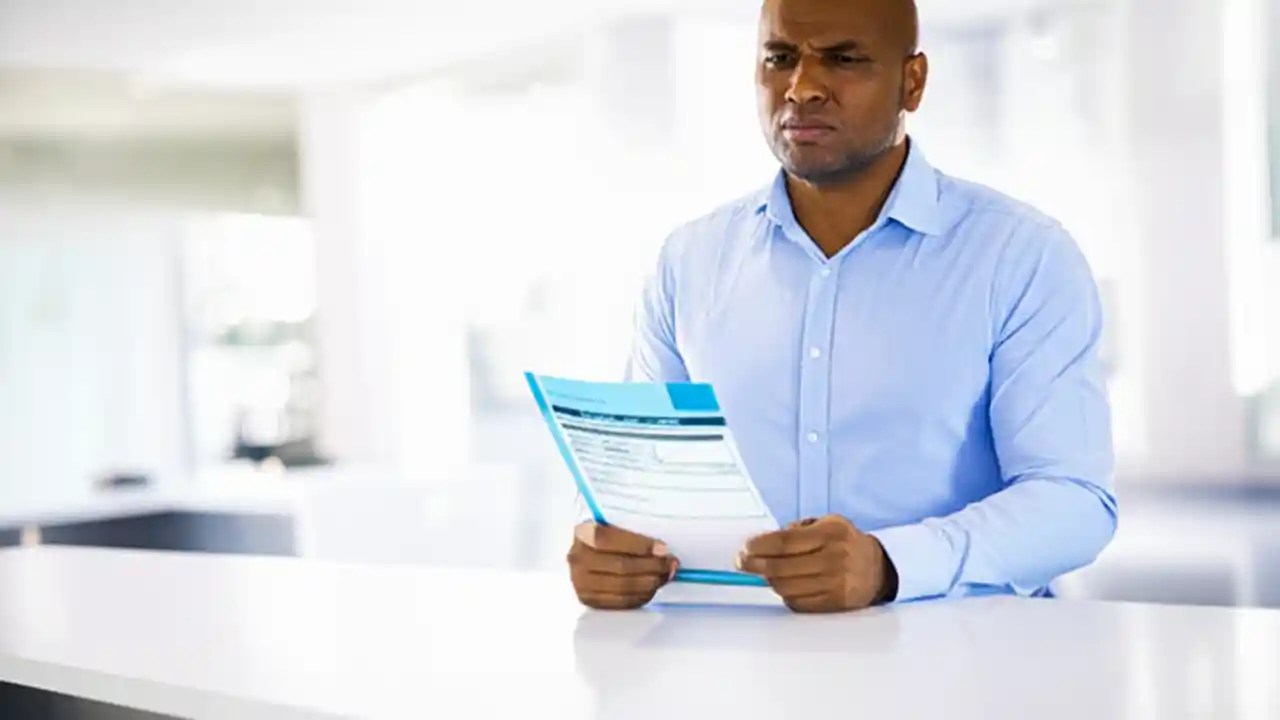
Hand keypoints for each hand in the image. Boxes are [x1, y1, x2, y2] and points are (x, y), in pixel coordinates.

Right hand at [567, 523, 678, 609]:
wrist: (584, 555)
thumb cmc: (606, 535)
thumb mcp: (613, 525)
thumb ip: (632, 531)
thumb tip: (662, 551)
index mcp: (583, 532)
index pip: (610, 539)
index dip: (639, 545)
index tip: (663, 549)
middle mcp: (578, 558)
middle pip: (620, 566)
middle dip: (652, 566)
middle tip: (671, 564)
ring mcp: (580, 582)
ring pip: (622, 586)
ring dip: (650, 583)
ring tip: (666, 576)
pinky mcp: (588, 600)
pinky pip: (620, 602)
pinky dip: (641, 596)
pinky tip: (652, 588)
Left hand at [737, 515, 893, 612]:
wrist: (878, 567)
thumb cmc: (844, 542)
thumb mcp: (826, 523)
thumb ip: (796, 529)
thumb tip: (762, 544)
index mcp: (830, 534)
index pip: (785, 542)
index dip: (760, 546)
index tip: (745, 548)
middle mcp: (833, 558)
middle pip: (782, 567)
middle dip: (755, 565)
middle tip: (742, 563)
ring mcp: (834, 583)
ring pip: (787, 588)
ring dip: (769, 581)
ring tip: (764, 574)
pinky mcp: (835, 603)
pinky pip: (799, 603)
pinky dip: (785, 595)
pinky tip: (784, 586)